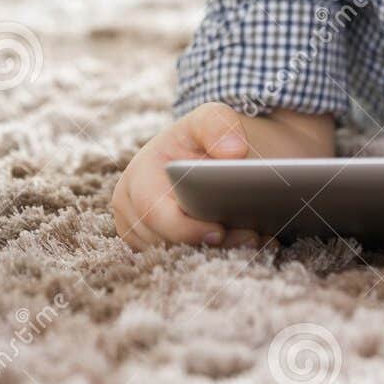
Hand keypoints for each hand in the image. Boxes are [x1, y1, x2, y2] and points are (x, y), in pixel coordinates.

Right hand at [112, 102, 333, 250]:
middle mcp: (131, 211)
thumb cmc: (203, 138)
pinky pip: (183, 264)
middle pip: (169, 243)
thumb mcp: (211, 119)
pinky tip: (243, 248)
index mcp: (137, 179)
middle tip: (253, 238)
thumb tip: (233, 153)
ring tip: (253, 240)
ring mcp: (140, 235)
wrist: (203, 157)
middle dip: (212, 245)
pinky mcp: (155, 251)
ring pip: (178, 259)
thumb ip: (220, 125)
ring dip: (217, 254)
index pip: (155, 213)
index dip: (186, 229)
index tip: (220, 231)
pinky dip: (213, 259)